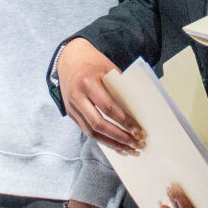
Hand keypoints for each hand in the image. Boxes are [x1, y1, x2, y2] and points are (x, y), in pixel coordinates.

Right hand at [57, 38, 142, 152]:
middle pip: (98, 124)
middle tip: (136, 144)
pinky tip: (115, 145)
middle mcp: (77, 96)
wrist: (68, 57)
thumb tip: (137, 110)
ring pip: (91, 132)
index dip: (124, 121)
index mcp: (88, 83)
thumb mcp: (108, 68)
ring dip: (111, 144)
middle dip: (119, 137)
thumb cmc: (93, 61)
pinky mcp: (70, 113)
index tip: (138, 130)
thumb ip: (119, 87)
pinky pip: (86, 131)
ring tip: (128, 150)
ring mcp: (71, 107)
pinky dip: (102, 140)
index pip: (108, 107)